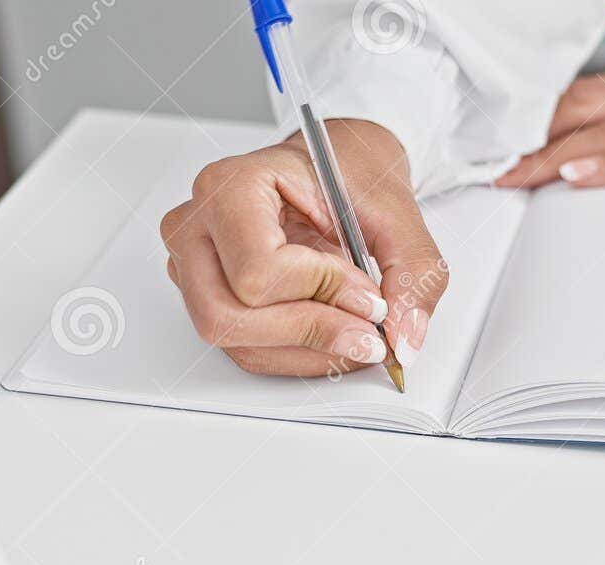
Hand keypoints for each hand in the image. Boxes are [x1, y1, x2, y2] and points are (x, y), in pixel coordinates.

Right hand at [161, 120, 447, 376]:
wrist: (337, 168)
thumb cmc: (350, 176)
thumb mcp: (397, 215)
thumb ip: (412, 274)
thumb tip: (405, 340)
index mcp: (231, 184)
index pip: (258, 271)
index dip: (323, 293)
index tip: (371, 295)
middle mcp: (197, 225)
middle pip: (230, 316)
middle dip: (311, 332)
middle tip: (369, 331)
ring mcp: (192, 264)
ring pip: (236, 342)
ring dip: (309, 350)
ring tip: (358, 333)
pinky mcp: (206, 296)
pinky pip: (245, 350)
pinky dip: (299, 355)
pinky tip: (335, 336)